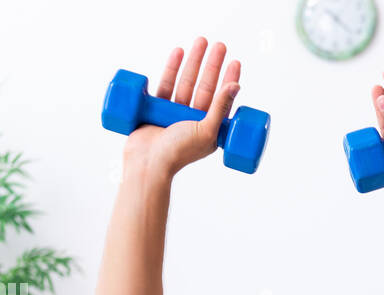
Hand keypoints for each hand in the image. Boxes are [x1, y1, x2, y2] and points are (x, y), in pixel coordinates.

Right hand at [124, 37, 241, 178]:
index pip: (222, 100)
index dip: (229, 80)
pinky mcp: (155, 109)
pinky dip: (172, 68)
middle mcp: (192, 120)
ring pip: (186, 82)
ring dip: (194, 62)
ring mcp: (173, 114)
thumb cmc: (179, 151)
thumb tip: (236, 85)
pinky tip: (178, 52)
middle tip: (219, 46)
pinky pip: (166, 85)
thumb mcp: (205, 130)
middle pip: (205, 87)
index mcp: (208, 129)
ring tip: (201, 41)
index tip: (234, 62)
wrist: (148, 163)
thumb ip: (220, 108)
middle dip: (212, 65)